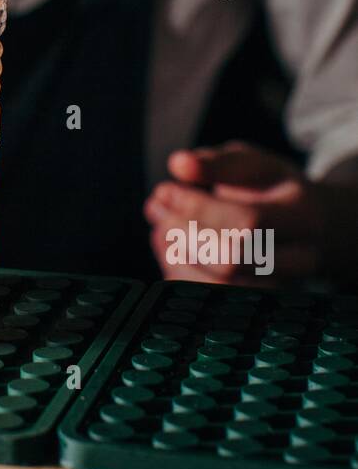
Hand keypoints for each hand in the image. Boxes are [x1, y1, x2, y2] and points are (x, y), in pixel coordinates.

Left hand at [143, 141, 355, 286]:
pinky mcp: (256, 306)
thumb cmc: (275, 191)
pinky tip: (169, 250)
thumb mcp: (256, 165)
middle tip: (156, 208)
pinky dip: (179, 276)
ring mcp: (279, 289)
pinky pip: (209, 304)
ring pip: (219, 290)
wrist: (311, 229)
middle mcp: (298, 260)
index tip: (165, 190)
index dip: (198, 209)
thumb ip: (219, 162)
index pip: (247, 222)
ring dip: (175, 257)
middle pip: (233, 262)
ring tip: (159, 228)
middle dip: (183, 234)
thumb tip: (178, 164)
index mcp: (303, 217)